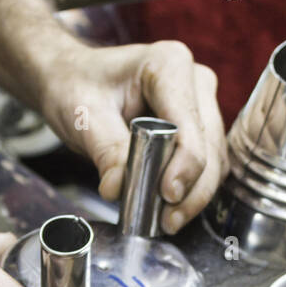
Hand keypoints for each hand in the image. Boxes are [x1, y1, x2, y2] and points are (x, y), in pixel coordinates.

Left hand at [38, 39, 227, 232]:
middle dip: (191, 189)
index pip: (189, 126)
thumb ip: (106, 151)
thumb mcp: (84, 116)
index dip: (184, 166)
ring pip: (214, 160)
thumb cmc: (76, 85)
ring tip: (166, 221)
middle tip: (166, 222)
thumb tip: (118, 190)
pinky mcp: (198, 126)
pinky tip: (169, 210)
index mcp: (169, 65)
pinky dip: (190, 189)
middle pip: (209, 147)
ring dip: (194, 194)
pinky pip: (205, 164)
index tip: (166, 197)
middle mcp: (195, 80)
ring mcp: (200, 103)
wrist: (72, 79)